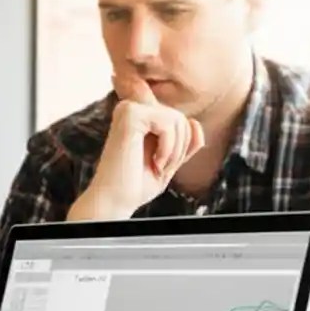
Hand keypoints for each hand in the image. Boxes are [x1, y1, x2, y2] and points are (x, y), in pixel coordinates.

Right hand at [75, 74, 205, 218]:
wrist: (114, 201)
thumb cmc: (136, 185)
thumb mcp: (169, 161)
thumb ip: (185, 142)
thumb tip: (195, 122)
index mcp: (138, 117)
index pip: (177, 119)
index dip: (180, 145)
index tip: (158, 165)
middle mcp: (131, 108)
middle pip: (180, 118)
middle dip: (179, 149)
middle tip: (159, 168)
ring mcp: (129, 109)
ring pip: (178, 119)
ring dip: (174, 151)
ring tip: (156, 166)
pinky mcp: (130, 114)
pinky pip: (169, 122)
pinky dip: (168, 148)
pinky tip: (154, 162)